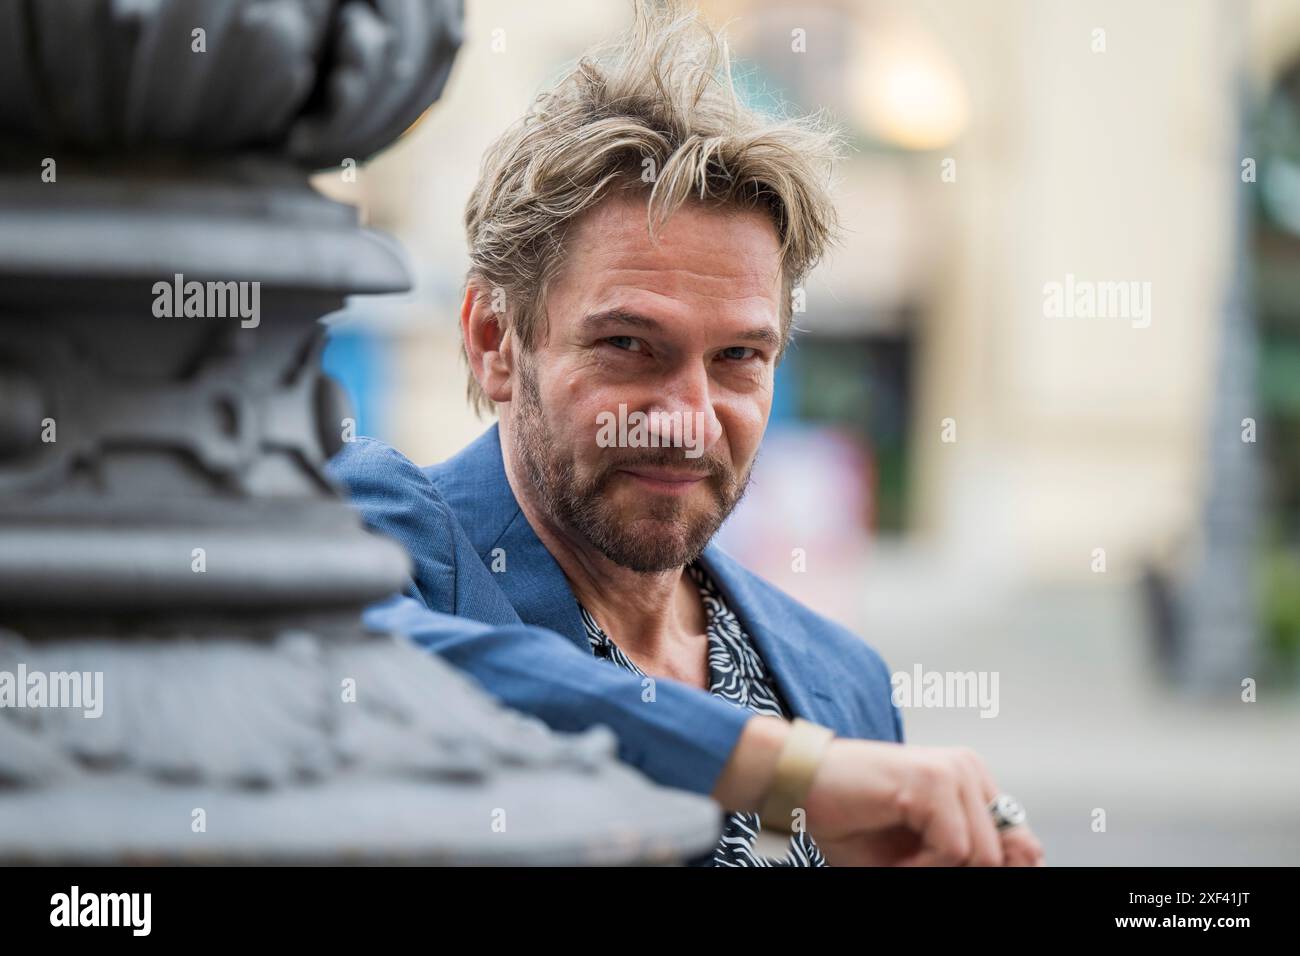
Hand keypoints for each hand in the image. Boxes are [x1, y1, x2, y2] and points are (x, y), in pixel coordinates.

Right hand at [801, 739, 1045, 865]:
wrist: (799, 786)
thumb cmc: (851, 819)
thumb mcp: (921, 853)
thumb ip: (973, 857)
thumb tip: (1033, 855)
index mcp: (970, 781)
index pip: (1014, 839)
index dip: (990, 868)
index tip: (934, 867)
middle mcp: (968, 768)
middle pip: (1002, 854)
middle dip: (956, 872)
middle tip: (910, 866)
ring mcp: (953, 770)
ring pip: (982, 856)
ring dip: (935, 872)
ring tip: (899, 863)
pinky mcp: (933, 779)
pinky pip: (955, 849)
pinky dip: (920, 867)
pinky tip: (893, 858)